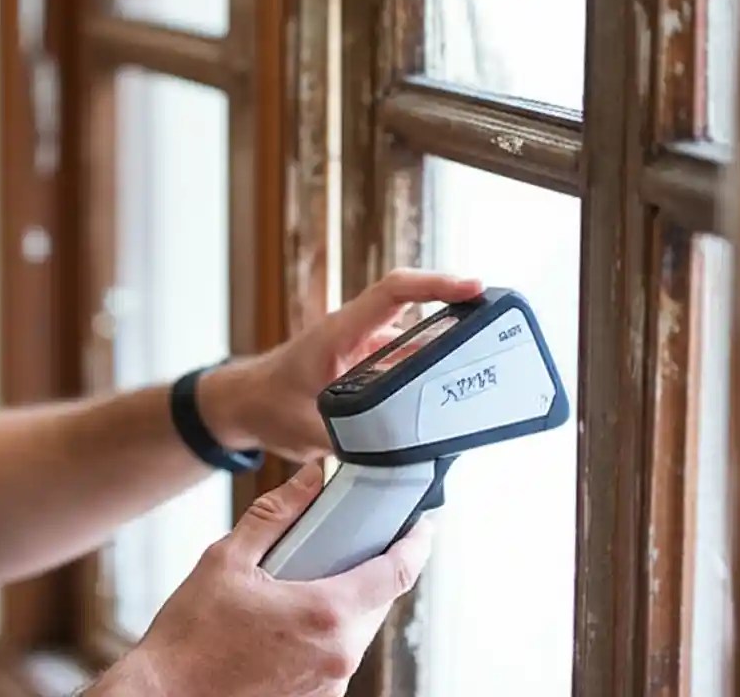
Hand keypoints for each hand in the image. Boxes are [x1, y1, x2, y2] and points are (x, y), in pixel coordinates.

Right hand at [87, 462, 435, 696]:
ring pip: (358, 632)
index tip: (422, 525)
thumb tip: (311, 479)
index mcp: (324, 614)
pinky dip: (325, 635)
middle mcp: (338, 655)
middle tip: (347, 546)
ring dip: (345, 605)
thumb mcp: (226, 560)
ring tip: (305, 585)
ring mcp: (329, 685)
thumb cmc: (189, 636)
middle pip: (379, 602)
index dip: (417, 545)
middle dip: (371, 571)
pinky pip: (336, 658)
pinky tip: (291, 624)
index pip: (396, 574)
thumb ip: (275, 515)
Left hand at [202, 268, 482, 462]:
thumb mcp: (305, 428)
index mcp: (339, 332)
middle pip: (416, 310)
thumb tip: (391, 453)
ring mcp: (363, 348)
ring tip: (479, 370)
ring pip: (414, 341)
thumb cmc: (265, 405)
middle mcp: (356, 333)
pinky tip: (445, 399)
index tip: (472, 288)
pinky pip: (405, 362)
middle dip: (457, 313)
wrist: (243, 404)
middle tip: (496, 328)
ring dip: (444, 350)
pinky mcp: (366, 365)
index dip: (435, 285)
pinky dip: (427, 375)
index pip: (393, 292)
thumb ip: (348, 437)